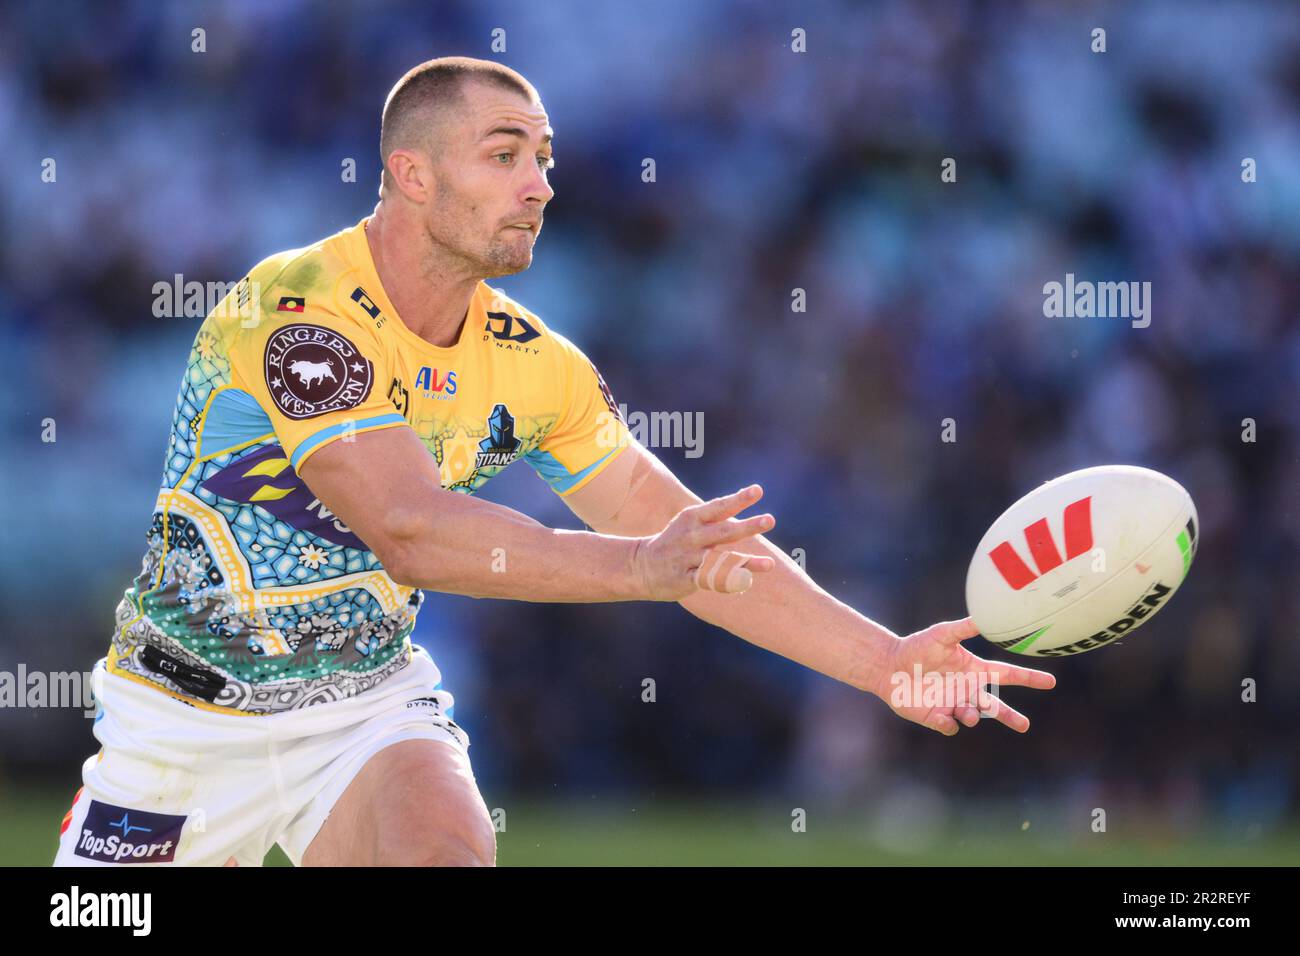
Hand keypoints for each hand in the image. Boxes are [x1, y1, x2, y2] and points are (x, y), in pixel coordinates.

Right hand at [632, 484, 776, 599]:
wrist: (641, 566)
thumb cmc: (675, 541)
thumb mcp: (690, 522)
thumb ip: (717, 516)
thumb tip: (744, 499)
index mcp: (693, 518)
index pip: (719, 506)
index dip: (739, 499)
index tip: (758, 490)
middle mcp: (692, 536)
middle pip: (724, 531)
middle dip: (748, 526)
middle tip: (770, 520)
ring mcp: (688, 558)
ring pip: (721, 560)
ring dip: (747, 562)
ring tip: (770, 564)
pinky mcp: (686, 578)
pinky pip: (711, 581)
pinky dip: (728, 582)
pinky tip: (746, 583)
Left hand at [873, 617, 1056, 734]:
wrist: (889, 665)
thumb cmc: (916, 647)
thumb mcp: (941, 635)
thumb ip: (963, 628)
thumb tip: (984, 616)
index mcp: (974, 670)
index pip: (1007, 675)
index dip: (1029, 678)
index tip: (1051, 681)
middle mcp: (967, 690)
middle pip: (996, 707)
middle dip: (1011, 717)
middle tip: (1025, 725)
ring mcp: (953, 705)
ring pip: (974, 717)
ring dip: (972, 715)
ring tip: (966, 711)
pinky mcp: (937, 717)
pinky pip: (950, 726)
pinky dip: (949, 723)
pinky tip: (940, 714)